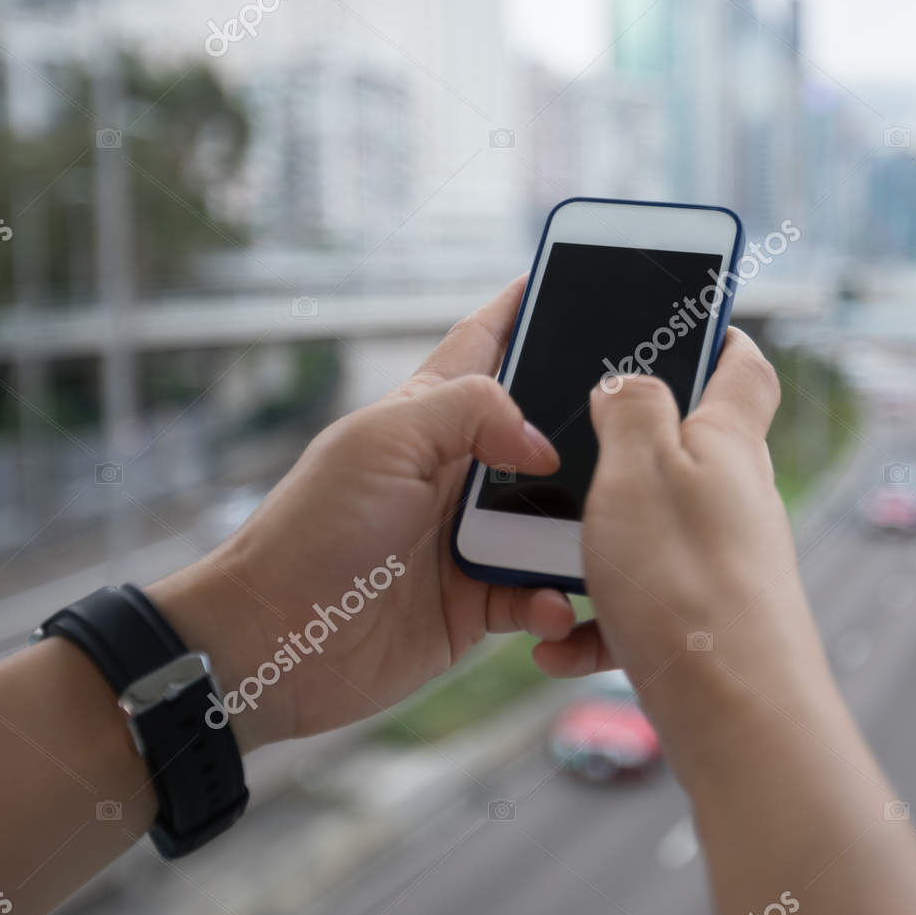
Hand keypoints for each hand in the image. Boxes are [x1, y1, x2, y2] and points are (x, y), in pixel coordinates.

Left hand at [146, 277, 578, 749]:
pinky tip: (550, 601)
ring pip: (558, 516)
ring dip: (581, 525)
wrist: (273, 641)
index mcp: (431, 412)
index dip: (528, 306)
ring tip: (604, 529)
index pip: (489, 341)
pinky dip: (554, 597)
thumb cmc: (311, 529)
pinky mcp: (480, 601)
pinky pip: (542, 591)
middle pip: (546, 431)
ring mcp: (471, 537)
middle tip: (642, 421)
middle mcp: (459, 470)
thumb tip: (544, 443)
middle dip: (590, 426)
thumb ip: (470, 411)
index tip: (580, 273)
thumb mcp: (384, 439)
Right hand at [533, 328, 829, 774]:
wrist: (734, 712)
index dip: (720, 336)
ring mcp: (723, 563)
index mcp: (726, 441)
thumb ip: (631, 407)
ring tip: (544, 577)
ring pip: (645, 535)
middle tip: (569, 454)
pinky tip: (563, 647)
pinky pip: (636, 606)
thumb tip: (628, 383)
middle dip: (622, 453)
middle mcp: (736, 498)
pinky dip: (596, 622)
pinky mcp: (703, 623)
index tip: (686, 320)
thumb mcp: (640, 467)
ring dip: (589, 552)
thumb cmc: (687, 580)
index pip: (744, 367)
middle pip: (685, 451)